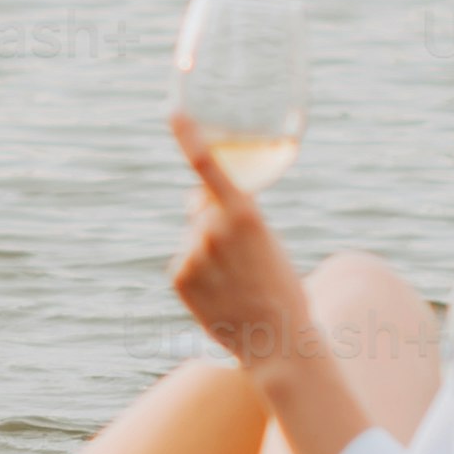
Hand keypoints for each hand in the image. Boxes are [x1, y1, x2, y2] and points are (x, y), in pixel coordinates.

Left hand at [164, 112, 303, 371]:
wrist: (276, 340)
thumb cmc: (280, 286)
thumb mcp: (267, 240)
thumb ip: (233, 214)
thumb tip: (193, 201)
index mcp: (246, 215)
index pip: (210, 168)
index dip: (190, 137)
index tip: (174, 112)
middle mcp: (214, 230)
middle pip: (199, 207)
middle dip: (210, 219)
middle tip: (240, 254)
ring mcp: (193, 254)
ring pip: (192, 236)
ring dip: (207, 250)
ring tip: (234, 280)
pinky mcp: (178, 277)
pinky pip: (183, 260)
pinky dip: (197, 271)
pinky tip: (218, 291)